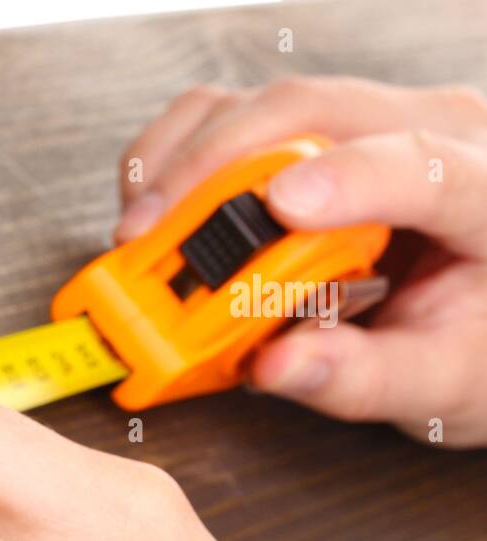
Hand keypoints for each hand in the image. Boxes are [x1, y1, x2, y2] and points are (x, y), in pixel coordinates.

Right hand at [117, 76, 486, 445]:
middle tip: (149, 237)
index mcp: (484, 189)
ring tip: (141, 235)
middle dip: (211, 169)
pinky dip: (175, 162)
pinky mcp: (305, 138)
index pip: (421, 161)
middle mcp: (420, 130)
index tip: (287, 207)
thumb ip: (367, 376)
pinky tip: (159, 219)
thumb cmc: (474, 341)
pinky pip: (225, 121)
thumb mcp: (442, 382)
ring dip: (180, 163)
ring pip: (251, 106)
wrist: (481, 314)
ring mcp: (358, 125)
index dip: (352, 177)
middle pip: (304, 110)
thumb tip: (278, 364)